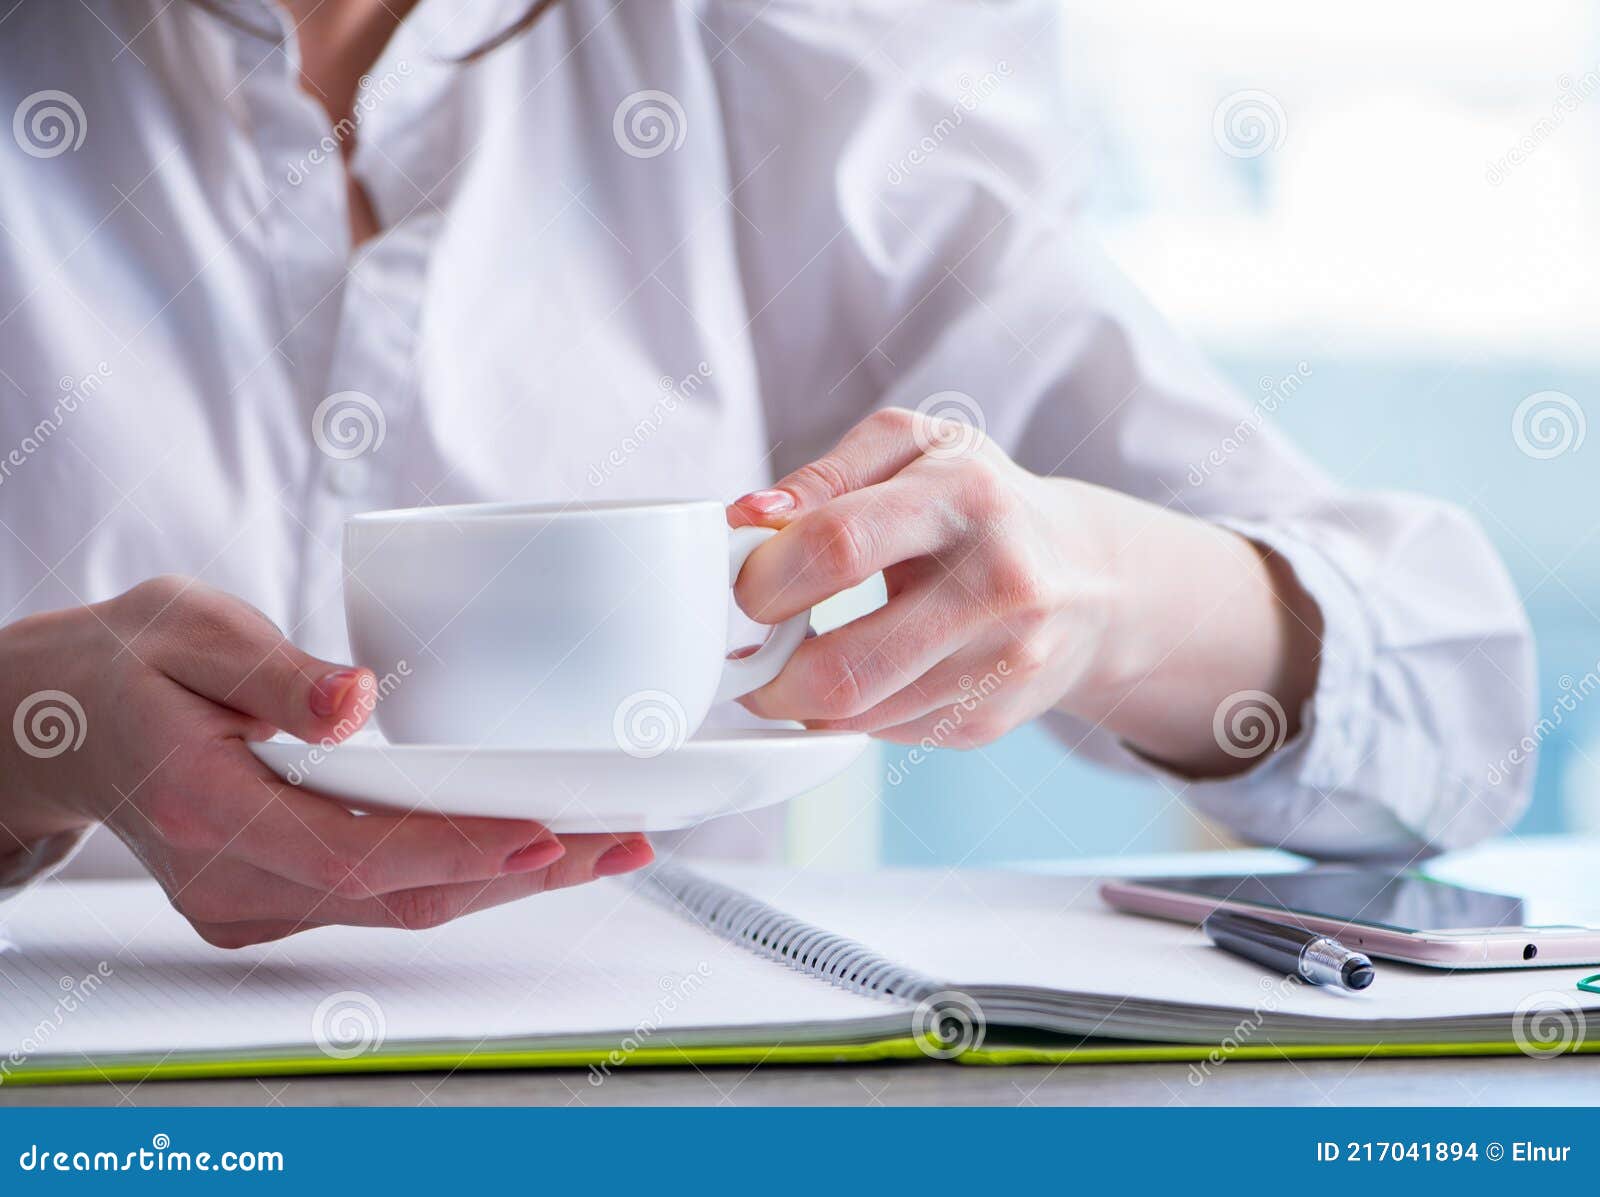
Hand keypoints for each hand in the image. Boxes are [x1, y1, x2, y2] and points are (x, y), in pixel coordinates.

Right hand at [0, 577, 652, 946]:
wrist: (60, 722)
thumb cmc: (126, 666)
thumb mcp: (189, 632)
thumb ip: (276, 673)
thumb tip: (356, 702)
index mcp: (204, 811)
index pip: (352, 856)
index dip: (456, 850)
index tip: (543, 833)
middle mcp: (229, 880)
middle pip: (399, 898)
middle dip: (520, 872)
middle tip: (618, 839)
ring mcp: (248, 904)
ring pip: (399, 907)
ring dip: (503, 877)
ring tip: (599, 842)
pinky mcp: (269, 902)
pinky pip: (380, 898)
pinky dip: (458, 871)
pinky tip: (521, 844)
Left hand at [727, 408, 1320, 773]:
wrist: (1093, 580)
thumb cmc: (983, 501)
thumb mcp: (916, 447)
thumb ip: (825, 474)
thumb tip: (747, 519)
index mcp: (967, 497)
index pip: (838, 547)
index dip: (765, 577)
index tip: (743, 587)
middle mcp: (998, 586)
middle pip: (843, 668)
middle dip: (766, 674)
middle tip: (749, 654)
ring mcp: (1001, 665)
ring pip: (856, 717)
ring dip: (798, 699)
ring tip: (793, 660)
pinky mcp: (990, 720)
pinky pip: (882, 733)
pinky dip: (849, 711)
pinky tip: (861, 671)